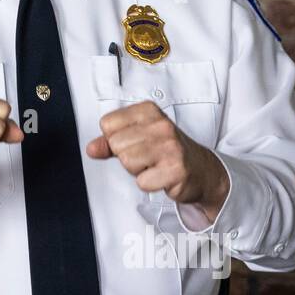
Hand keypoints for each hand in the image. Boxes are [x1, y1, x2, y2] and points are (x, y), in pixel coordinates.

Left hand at [85, 101, 228, 221]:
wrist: (202, 169)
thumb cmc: (168, 150)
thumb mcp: (138, 137)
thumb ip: (110, 142)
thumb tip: (92, 148)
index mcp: (148, 111)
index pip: (107, 124)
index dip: (115, 139)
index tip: (135, 141)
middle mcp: (160, 125)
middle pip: (116, 144)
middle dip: (126, 156)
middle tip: (147, 157)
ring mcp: (170, 147)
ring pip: (127, 162)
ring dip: (137, 170)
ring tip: (154, 165)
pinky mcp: (175, 169)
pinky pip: (142, 182)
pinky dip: (150, 184)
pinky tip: (162, 176)